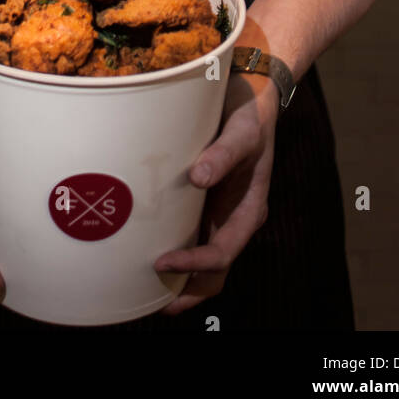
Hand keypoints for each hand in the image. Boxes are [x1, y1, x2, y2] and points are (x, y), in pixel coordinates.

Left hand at [153, 71, 279, 314]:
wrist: (252, 94)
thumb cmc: (249, 115)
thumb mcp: (242, 131)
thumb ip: (224, 153)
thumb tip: (199, 177)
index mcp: (248, 210)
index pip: (222, 253)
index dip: (194, 265)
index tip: (162, 263)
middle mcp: (234, 217)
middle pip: (215, 270)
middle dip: (188, 290)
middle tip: (154, 303)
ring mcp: (221, 210)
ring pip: (203, 257)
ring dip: (181, 276)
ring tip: (146, 287)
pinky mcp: (207, 199)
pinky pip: (192, 232)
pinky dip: (177, 247)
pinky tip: (150, 247)